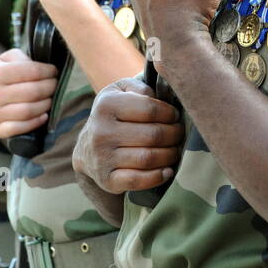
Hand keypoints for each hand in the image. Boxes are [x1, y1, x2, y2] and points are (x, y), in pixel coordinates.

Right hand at [0, 48, 58, 139]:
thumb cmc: (6, 75)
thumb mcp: (10, 59)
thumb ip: (23, 58)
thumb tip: (42, 68)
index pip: (32, 71)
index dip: (48, 71)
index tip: (54, 72)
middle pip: (33, 92)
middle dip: (50, 87)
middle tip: (55, 85)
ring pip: (28, 110)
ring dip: (46, 105)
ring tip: (50, 98)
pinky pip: (21, 128)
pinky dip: (36, 122)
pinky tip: (44, 115)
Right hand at [72, 76, 182, 193]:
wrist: (88, 148)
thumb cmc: (115, 115)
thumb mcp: (121, 92)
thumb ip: (141, 87)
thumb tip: (161, 94)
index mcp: (106, 105)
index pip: (150, 109)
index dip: (170, 114)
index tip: (175, 116)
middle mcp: (101, 132)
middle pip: (153, 135)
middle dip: (174, 134)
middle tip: (179, 133)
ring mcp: (102, 158)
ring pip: (149, 158)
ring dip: (170, 155)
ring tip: (175, 149)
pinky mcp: (107, 180)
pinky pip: (139, 180)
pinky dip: (158, 176)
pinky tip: (167, 170)